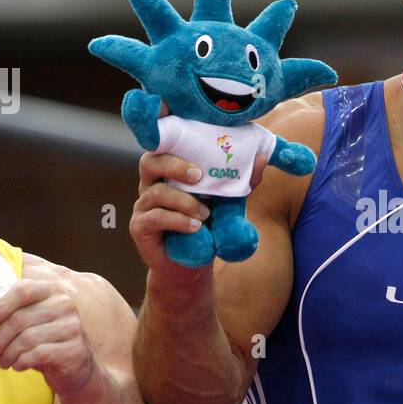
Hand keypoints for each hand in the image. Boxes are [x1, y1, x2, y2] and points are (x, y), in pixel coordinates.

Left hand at [0, 261, 97, 396]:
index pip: (23, 290)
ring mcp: (72, 327)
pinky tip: (18, 366)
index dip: (1, 306)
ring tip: (2, 361)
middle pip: (21, 318)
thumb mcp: (33, 322)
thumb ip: (16, 312)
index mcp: (53, 292)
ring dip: (8, 353)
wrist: (76, 368)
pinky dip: (21, 362)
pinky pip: (38, 354)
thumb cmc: (47, 342)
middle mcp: (65, 305)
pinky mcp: (74, 349)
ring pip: (27, 338)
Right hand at [130, 150, 268, 275]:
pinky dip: (177, 220)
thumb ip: (242, 182)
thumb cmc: (208, 226)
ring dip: (184, 201)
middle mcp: (151, 183)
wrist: (192, 264)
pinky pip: (155, 217)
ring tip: (205, 214)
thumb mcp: (228, 202)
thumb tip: (262, 158)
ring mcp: (143, 205)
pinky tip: (195, 227)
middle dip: (175, 166)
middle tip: (199, 176)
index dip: (170, 139)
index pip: (163, 146)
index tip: (194, 143)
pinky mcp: (140, 227)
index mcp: (168, 171)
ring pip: (156, 192)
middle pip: (150, 162)